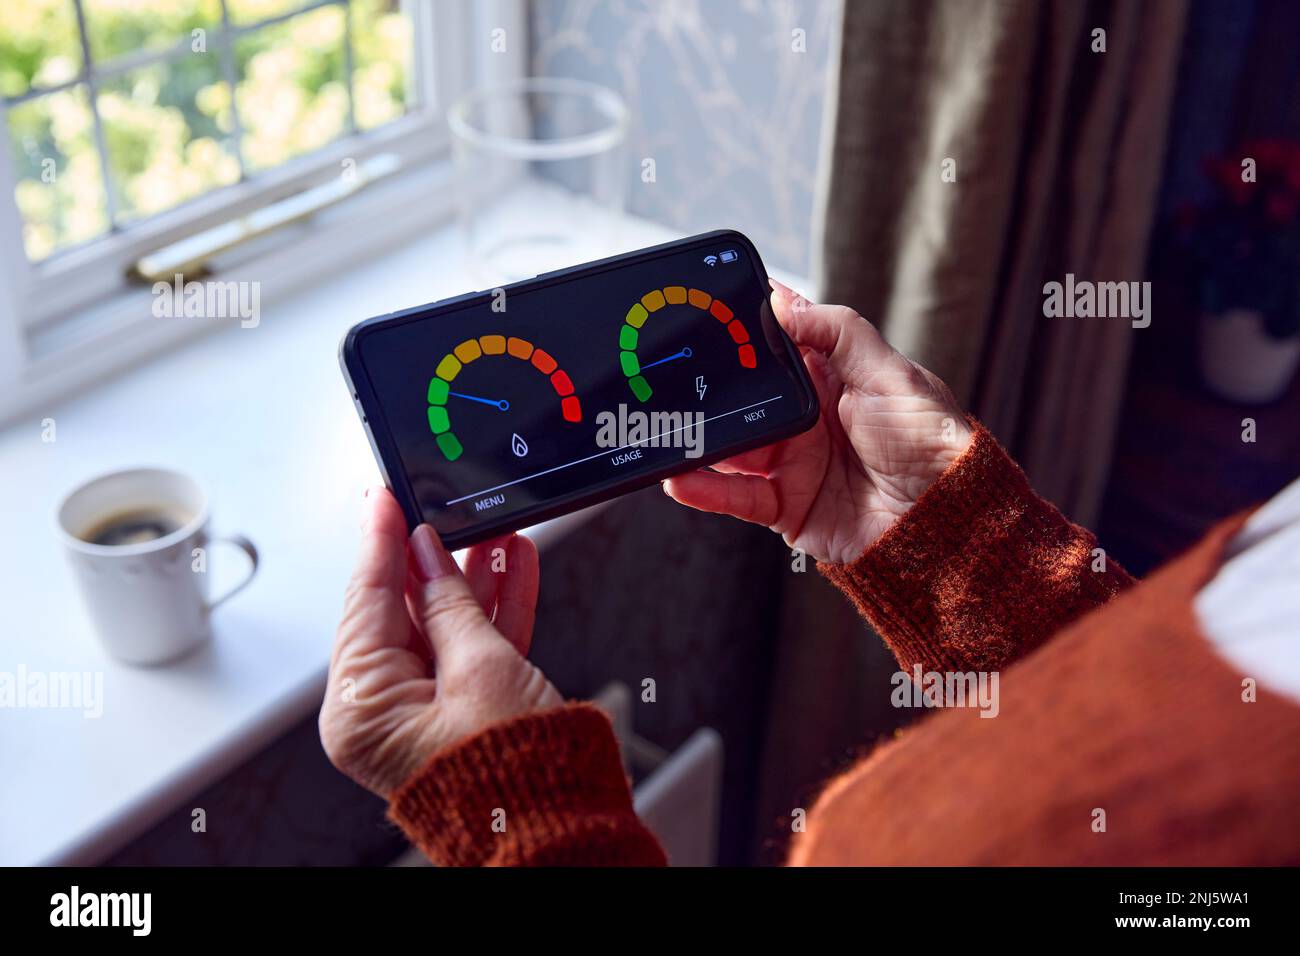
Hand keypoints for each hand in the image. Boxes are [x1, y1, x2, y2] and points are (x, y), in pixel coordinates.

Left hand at [320, 487, 561, 798]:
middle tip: (447, 508)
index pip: (365, 602)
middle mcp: (381, 714)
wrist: (561, 831)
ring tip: (497, 532)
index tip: (383, 498)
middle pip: (403, 611)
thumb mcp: (481, 667)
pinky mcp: (460, 714)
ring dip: (472, 579)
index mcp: (360, 709)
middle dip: (435, 557)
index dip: (380, 542)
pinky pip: (470, 649)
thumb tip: (425, 553)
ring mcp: (422, 714)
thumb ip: (450, 602)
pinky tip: (513, 569)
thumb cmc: (514, 776)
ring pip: (444, 624)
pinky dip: (492, 612)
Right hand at [664, 281, 971, 563]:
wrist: (945, 522)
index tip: (705, 306)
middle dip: (709, 384)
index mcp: (829, 376)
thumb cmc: (931, 442)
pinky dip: (705, 489)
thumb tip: (782, 303)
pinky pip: (735, 496)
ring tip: (669, 427)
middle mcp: (803, 417)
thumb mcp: (892, 374)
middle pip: (742, 394)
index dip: (742, 326)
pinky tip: (680, 477)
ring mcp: (790, 461)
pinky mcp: (783, 505)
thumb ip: (838, 333)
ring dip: (698, 437)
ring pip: (730, 445)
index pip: (775, 342)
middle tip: (673, 372)